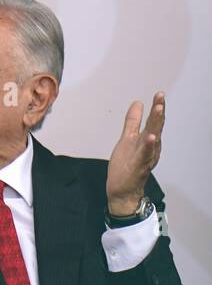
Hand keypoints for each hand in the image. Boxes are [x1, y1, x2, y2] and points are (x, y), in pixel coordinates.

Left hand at [107, 92, 164, 215]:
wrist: (123, 190)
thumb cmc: (127, 165)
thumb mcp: (128, 139)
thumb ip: (133, 122)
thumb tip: (137, 103)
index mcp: (147, 140)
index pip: (153, 121)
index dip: (156, 108)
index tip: (159, 94)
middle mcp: (150, 147)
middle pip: (155, 126)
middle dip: (158, 111)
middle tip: (160, 96)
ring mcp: (145, 156)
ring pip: (152, 138)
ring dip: (155, 124)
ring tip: (158, 109)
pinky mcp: (138, 165)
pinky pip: (144, 154)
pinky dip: (148, 145)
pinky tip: (150, 136)